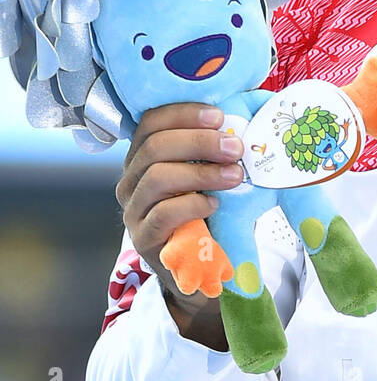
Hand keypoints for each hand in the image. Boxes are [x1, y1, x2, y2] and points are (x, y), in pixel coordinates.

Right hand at [116, 102, 244, 300]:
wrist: (199, 266)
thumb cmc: (206, 212)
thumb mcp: (206, 175)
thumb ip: (212, 150)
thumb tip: (241, 121)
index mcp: (143, 157)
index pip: (151, 122)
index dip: (184, 114)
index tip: (220, 116)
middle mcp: (131, 180)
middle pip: (154, 147)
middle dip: (200, 142)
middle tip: (235, 148)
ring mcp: (133, 210)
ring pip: (157, 178)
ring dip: (202, 173)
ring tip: (234, 176)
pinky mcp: (143, 239)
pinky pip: (162, 215)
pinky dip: (192, 205)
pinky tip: (214, 205)